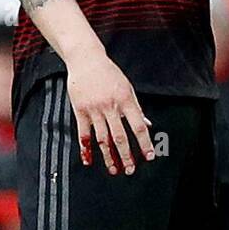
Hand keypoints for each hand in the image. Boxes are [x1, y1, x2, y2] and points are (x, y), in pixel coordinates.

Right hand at [65, 46, 154, 174]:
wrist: (86, 59)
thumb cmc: (109, 73)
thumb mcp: (127, 87)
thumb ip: (137, 108)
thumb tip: (148, 125)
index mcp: (125, 99)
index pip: (138, 126)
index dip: (144, 143)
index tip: (149, 156)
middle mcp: (110, 106)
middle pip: (120, 136)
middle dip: (126, 155)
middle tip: (130, 170)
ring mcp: (94, 109)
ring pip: (102, 138)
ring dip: (109, 156)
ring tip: (114, 170)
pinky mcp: (80, 111)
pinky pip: (84, 134)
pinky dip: (86, 149)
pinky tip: (89, 161)